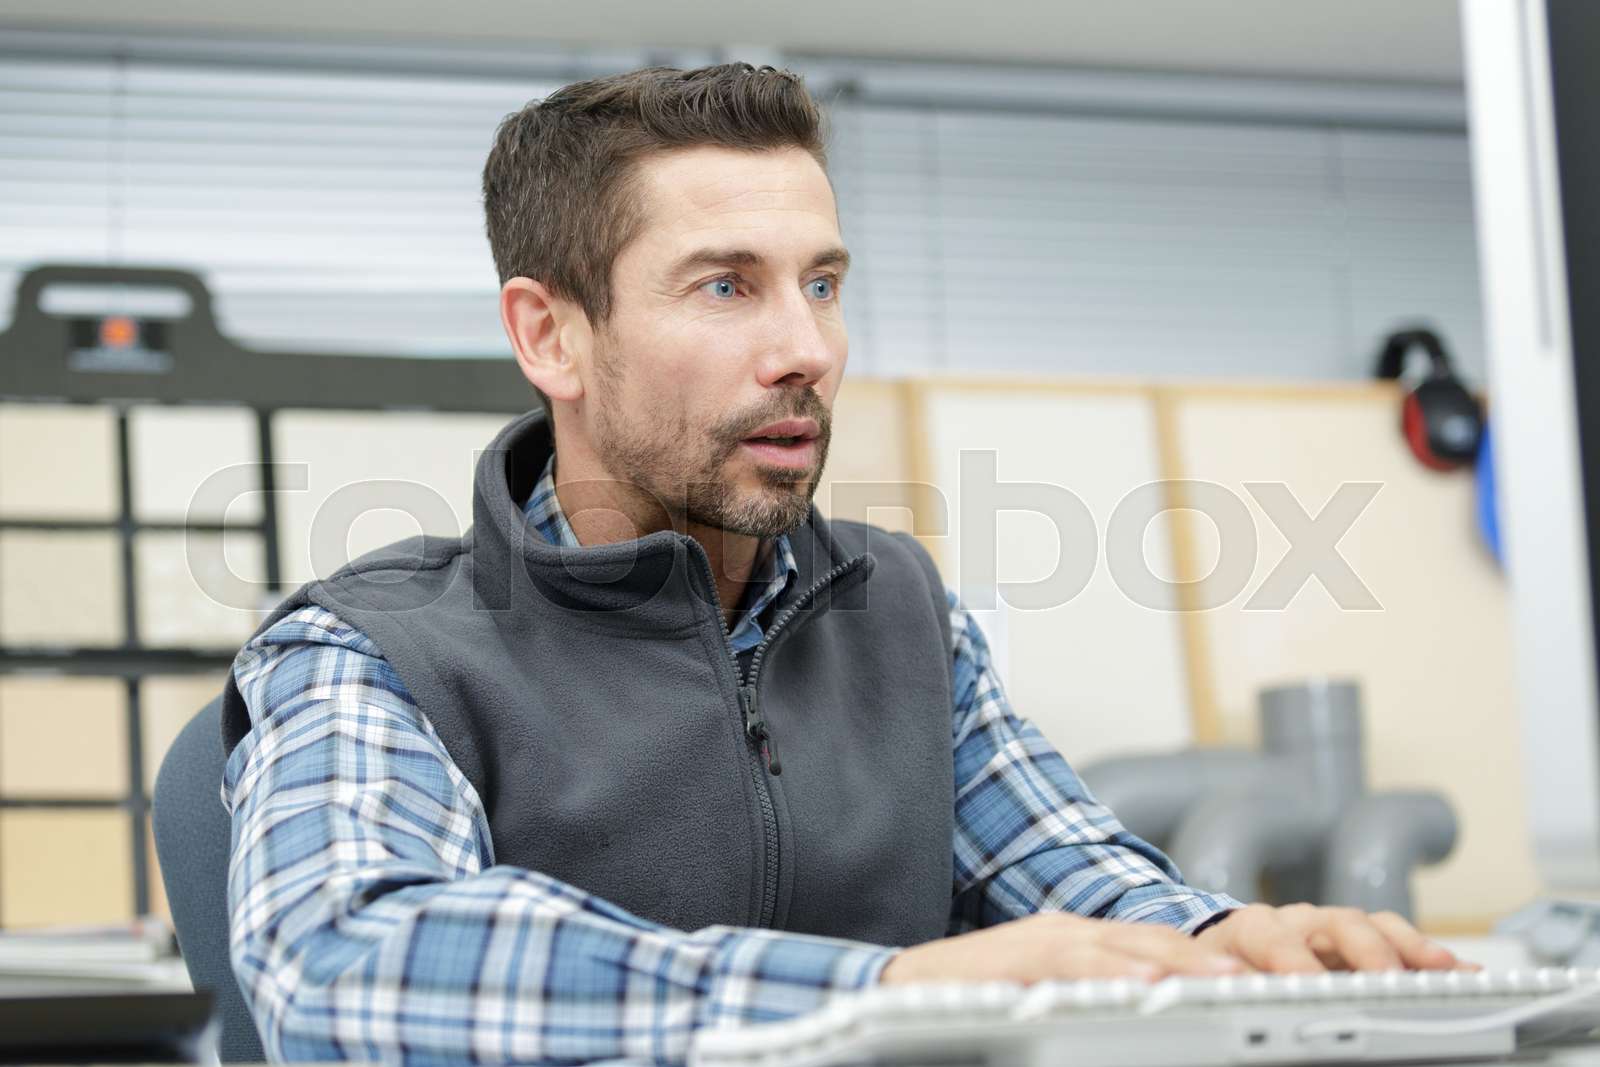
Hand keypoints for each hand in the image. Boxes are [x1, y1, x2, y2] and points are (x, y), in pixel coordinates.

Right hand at [880, 912, 1246, 984]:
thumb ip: (1091, 1001)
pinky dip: (1111, 972)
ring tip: (1226, 980)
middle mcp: (1067, 931)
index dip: (1209, 960)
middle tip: (1265, 979)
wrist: (898, 986)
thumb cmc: (971, 999)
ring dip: (1177, 962)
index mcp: (1079, 940)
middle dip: (1210, 958)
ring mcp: (1041, 940)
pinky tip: (1145, 985)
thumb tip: (1145, 1019)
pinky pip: (1070, 964)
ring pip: (1122, 946)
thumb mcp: (1045, 998)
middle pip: (1153, 939)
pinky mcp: (1015, 958)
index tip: (1259, 979)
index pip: (1158, 945)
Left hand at [1194, 903, 1475, 972]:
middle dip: (1368, 952)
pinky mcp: (1359, 943)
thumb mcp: (1203, 975)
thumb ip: (1213, 981)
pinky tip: (1464, 974)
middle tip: (1390, 983)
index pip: (1273, 937)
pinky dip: (1430, 959)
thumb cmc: (1218, 966)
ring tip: (1446, 972)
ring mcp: (1332, 929)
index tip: (1311, 985)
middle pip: (1338, 923)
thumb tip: (1227, 992)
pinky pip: (1399, 943)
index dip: (1294, 961)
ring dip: (1412, 951)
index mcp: (1254, 928)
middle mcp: (1299, 921)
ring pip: (1376, 928)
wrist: (1225, 950)